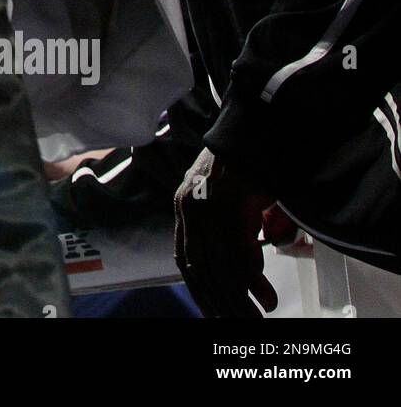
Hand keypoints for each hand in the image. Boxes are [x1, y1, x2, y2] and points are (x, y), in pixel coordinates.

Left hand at [173, 148, 277, 317]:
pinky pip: (240, 253)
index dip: (198, 289)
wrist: (256, 127)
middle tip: (235, 324)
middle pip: (201, 269)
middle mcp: (191, 207)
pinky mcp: (232, 206)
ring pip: (220, 267)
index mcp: (185, 204)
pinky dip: (254, 280)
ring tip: (258, 320)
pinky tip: (268, 298)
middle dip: (219, 302)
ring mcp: (209, 207)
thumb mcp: (232, 198)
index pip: (184, 258)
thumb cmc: (248, 162)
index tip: (210, 312)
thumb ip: (237, 232)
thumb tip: (256, 273)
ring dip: (239, 299)